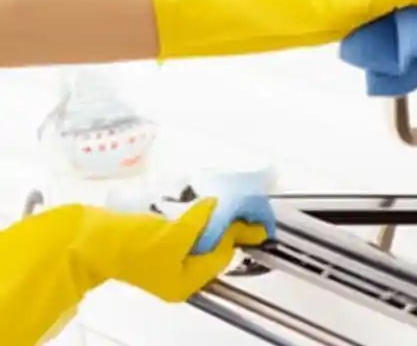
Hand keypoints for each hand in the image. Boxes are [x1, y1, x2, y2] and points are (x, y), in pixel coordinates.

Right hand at [0, 199, 269, 343]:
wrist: (88, 239)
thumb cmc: (128, 242)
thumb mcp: (172, 235)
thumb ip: (199, 223)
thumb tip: (218, 208)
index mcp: (185, 282)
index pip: (222, 256)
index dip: (237, 234)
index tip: (256, 219)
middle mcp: (179, 276)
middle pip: (214, 251)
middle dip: (230, 231)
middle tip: (248, 210)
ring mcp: (167, 262)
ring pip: (203, 242)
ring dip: (215, 225)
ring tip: (231, 208)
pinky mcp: (157, 246)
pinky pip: (188, 235)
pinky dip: (198, 223)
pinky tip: (204, 210)